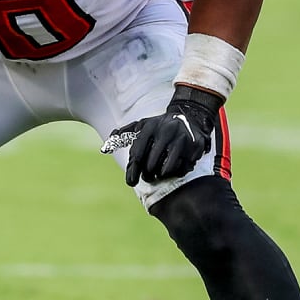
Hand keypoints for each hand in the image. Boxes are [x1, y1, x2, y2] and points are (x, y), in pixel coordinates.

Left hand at [101, 84, 221, 186]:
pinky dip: (177, 171)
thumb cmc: (159, 126)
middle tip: (148, 176)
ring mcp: (181, 138)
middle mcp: (165, 130)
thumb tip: (104, 149)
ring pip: (166, 169)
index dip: (133, 171)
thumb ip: (123, 135)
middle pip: (151, 164)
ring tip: (159, 172)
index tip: (131, 182)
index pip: (137, 154)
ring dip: (161, 175)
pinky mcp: (194, 146)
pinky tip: (174, 166)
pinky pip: (182, 169)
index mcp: (149, 126)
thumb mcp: (141, 126)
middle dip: (147, 174)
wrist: (189, 116)